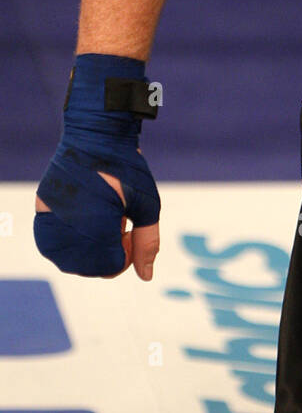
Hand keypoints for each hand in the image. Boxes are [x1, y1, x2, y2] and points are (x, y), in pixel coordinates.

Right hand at [35, 170, 158, 279]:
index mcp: (95, 228)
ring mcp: (50, 220)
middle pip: (90, 267)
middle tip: (119, 221)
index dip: (128, 253)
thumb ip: (147, 242)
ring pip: (69, 259)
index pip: (111, 267)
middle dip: (108, 252)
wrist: (96, 135)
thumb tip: (146, 277)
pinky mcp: (41, 210)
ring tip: (102, 218)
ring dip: (88, 248)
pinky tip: (85, 220)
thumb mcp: (148, 204)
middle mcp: (67, 229)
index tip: (131, 229)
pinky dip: (69, 240)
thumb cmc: (126, 168)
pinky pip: (52, 243)